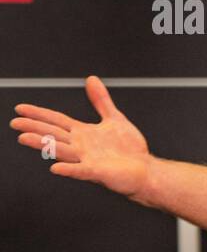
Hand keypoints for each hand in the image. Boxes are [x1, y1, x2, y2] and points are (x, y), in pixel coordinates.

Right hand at [10, 75, 152, 196]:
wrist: (145, 170)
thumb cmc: (129, 149)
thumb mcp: (114, 118)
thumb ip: (101, 101)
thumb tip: (91, 79)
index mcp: (83, 133)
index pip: (56, 120)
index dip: (39, 113)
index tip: (20, 108)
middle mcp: (81, 146)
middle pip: (53, 134)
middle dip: (34, 128)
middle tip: (15, 123)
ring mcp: (88, 159)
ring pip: (61, 151)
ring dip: (44, 145)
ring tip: (25, 138)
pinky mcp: (98, 172)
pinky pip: (81, 171)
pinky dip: (69, 169)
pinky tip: (56, 168)